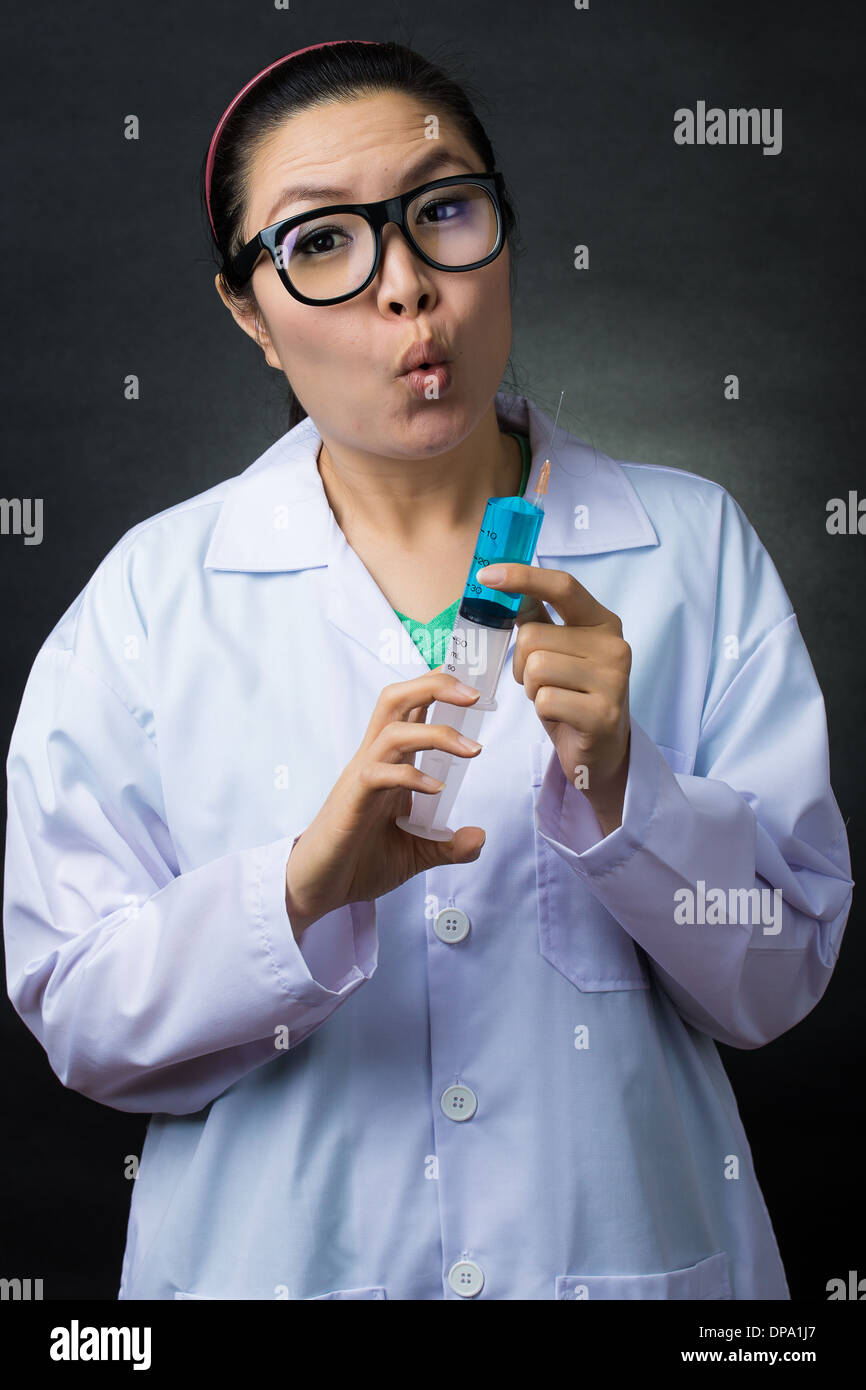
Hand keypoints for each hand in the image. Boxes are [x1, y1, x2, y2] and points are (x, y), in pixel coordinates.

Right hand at [285, 673, 486, 938]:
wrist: (317, 888)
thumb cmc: (357, 861)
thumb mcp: (414, 854)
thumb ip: (447, 846)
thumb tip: (479, 837)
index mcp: (389, 762)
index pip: (411, 710)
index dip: (438, 689)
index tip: (476, 688)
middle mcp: (374, 760)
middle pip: (396, 700)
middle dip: (435, 686)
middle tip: (474, 695)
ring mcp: (361, 778)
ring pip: (392, 732)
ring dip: (436, 733)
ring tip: (472, 750)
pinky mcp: (352, 801)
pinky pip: (379, 774)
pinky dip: (411, 776)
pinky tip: (435, 789)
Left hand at [476, 562, 631, 836]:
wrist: (602, 749)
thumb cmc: (573, 694)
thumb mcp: (559, 651)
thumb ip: (539, 619)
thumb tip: (507, 585)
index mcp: (603, 621)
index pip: (563, 586)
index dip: (522, 577)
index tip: (486, 575)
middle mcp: (614, 645)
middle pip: (534, 636)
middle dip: (522, 662)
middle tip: (540, 681)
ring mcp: (613, 680)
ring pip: (536, 668)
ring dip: (531, 687)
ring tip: (553, 697)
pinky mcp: (603, 714)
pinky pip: (544, 700)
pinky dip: (542, 710)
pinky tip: (562, 716)